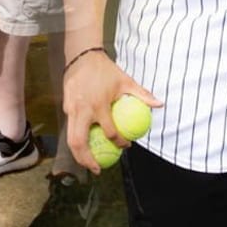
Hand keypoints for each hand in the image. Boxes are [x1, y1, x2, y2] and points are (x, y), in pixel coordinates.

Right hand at [63, 49, 161, 173]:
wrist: (82, 56)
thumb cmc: (106, 70)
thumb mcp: (126, 81)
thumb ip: (142, 94)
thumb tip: (160, 104)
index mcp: (99, 105)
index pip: (110, 131)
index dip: (119, 142)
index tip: (126, 146)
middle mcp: (83, 110)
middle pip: (80, 142)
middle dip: (87, 160)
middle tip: (98, 169)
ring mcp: (72, 110)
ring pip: (71, 139)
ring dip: (78, 155)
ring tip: (88, 164)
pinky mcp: (65, 108)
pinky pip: (70, 128)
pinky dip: (76, 140)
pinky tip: (84, 146)